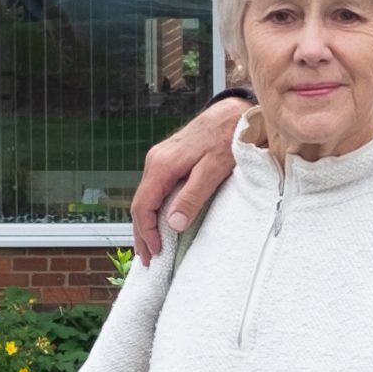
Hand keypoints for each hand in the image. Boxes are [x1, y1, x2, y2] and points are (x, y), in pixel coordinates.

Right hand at [130, 95, 252, 260]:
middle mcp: (155, 162)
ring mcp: (159, 160)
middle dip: (141, 234)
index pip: (143, 206)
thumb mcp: (214, 169)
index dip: (146, 233)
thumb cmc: (227, 138)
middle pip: (139, 205)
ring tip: (151, 247)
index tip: (155, 253)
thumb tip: (173, 224)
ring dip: (146, 224)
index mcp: (162, 165)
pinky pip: (154, 191)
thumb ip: (193, 195)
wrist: (233, 111)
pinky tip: (159, 223)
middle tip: (147, 260)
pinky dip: (153, 211)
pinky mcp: (167, 161)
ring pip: (145, 198)